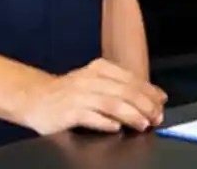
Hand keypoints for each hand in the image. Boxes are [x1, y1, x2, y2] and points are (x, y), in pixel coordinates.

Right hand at [17, 58, 167, 133]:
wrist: (34, 97)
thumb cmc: (68, 92)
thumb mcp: (94, 81)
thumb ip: (119, 87)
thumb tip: (152, 97)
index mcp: (100, 69)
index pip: (132, 79)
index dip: (150, 91)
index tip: (162, 102)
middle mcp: (91, 79)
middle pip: (125, 91)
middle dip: (145, 105)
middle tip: (157, 116)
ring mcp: (79, 95)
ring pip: (112, 103)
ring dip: (131, 115)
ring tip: (144, 124)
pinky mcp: (68, 111)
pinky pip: (91, 117)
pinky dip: (105, 122)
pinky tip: (116, 128)